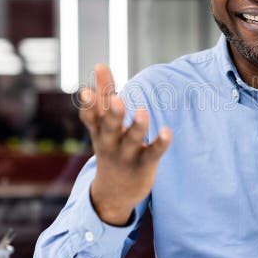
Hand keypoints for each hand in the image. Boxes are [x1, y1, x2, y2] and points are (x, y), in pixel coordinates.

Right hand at [78, 64, 171, 225]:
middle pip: (109, 126)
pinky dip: (160, 142)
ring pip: (131, 139)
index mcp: (98, 130)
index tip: (90, 84)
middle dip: (112, 112)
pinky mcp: (144, 164)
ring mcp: (126, 154)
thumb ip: (103, 94)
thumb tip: (100, 64)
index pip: (91, 114)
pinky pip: (153, 153)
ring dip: (137, 126)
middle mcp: (109, 142)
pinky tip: (168, 131)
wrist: (113, 193)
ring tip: (142, 111)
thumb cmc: (109, 147)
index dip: (89, 102)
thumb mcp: (101, 124)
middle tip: (117, 98)